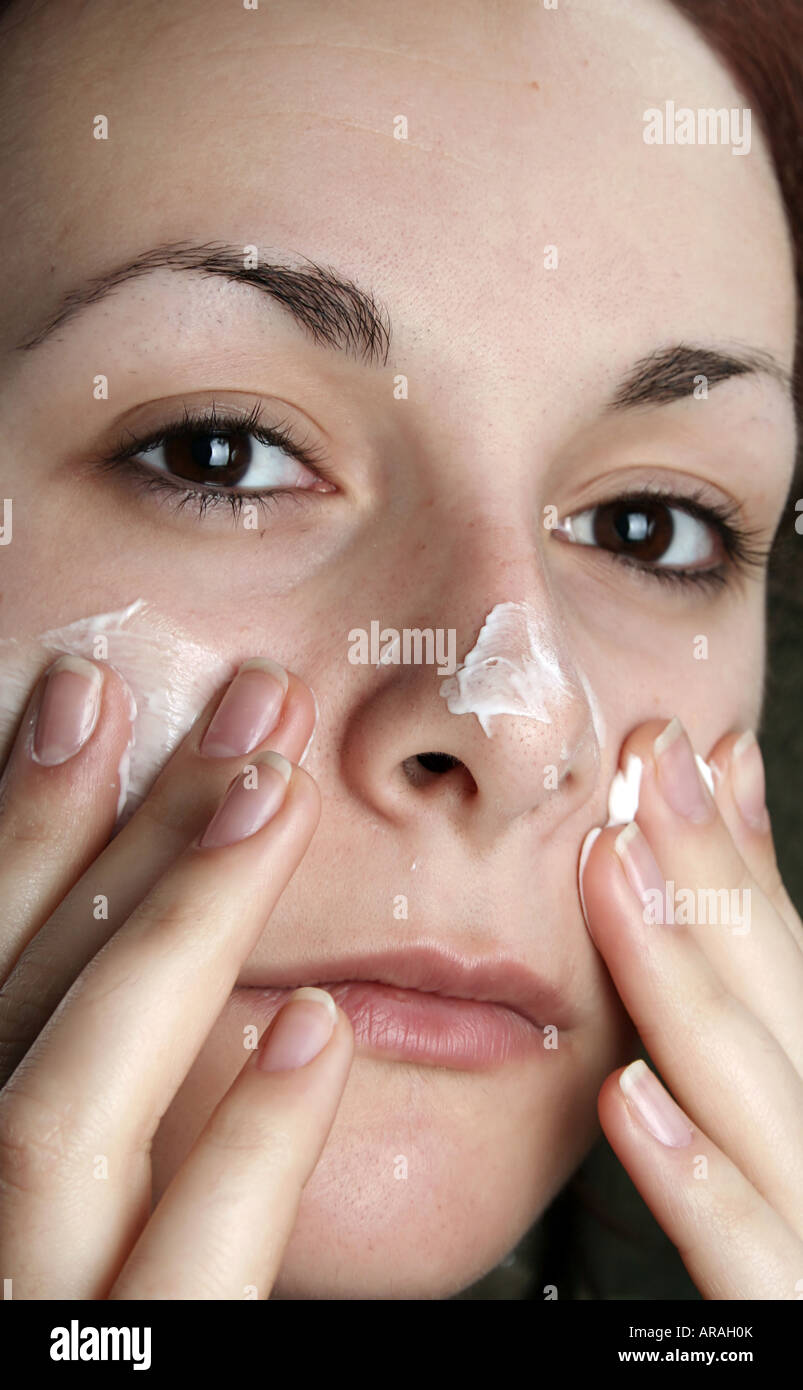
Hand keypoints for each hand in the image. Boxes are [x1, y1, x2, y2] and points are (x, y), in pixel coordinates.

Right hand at [0, 653, 353, 1298]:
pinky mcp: (107, 1384)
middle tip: (231, 717)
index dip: (18, 830)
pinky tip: (311, 1036)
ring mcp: (16, 1305)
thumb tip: (87, 945)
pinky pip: (175, 1280)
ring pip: (63, 1118)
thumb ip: (44, 1071)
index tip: (86, 702)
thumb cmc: (43, 1276)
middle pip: (16, 1008)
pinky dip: (234, 1153)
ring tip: (265, 808)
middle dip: (114, 845)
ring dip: (171, 947)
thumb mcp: (28, 1177)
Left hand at [580, 717, 802, 1298]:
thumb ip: (758, 1027)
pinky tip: (634, 1100)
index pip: (793, 974)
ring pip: (770, 1110)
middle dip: (716, 883)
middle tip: (649, 768)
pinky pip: (756, 1274)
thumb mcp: (788, 1131)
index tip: (688, 756)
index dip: (742, 860)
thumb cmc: (800, 1247)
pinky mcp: (799, 1337)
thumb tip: (697, 913)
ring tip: (618, 874)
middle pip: (786, 1015)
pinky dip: (705, 1186)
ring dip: (690, 987)